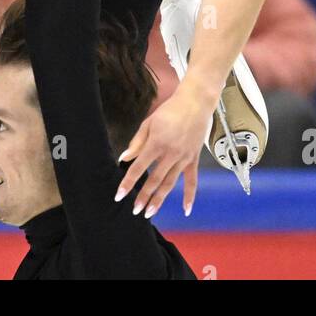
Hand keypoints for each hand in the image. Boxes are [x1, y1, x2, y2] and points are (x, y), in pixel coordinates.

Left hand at [115, 82, 214, 217]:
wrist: (195, 102)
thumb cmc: (170, 110)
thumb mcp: (149, 122)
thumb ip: (137, 142)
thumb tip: (124, 158)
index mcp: (157, 143)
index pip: (138, 168)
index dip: (128, 182)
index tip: (119, 195)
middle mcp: (171, 153)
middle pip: (154, 180)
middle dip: (143, 197)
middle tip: (135, 211)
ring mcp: (184, 157)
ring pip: (170, 183)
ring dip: (159, 199)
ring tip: (150, 212)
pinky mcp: (194, 158)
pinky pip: (192, 180)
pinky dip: (190, 196)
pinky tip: (186, 210)